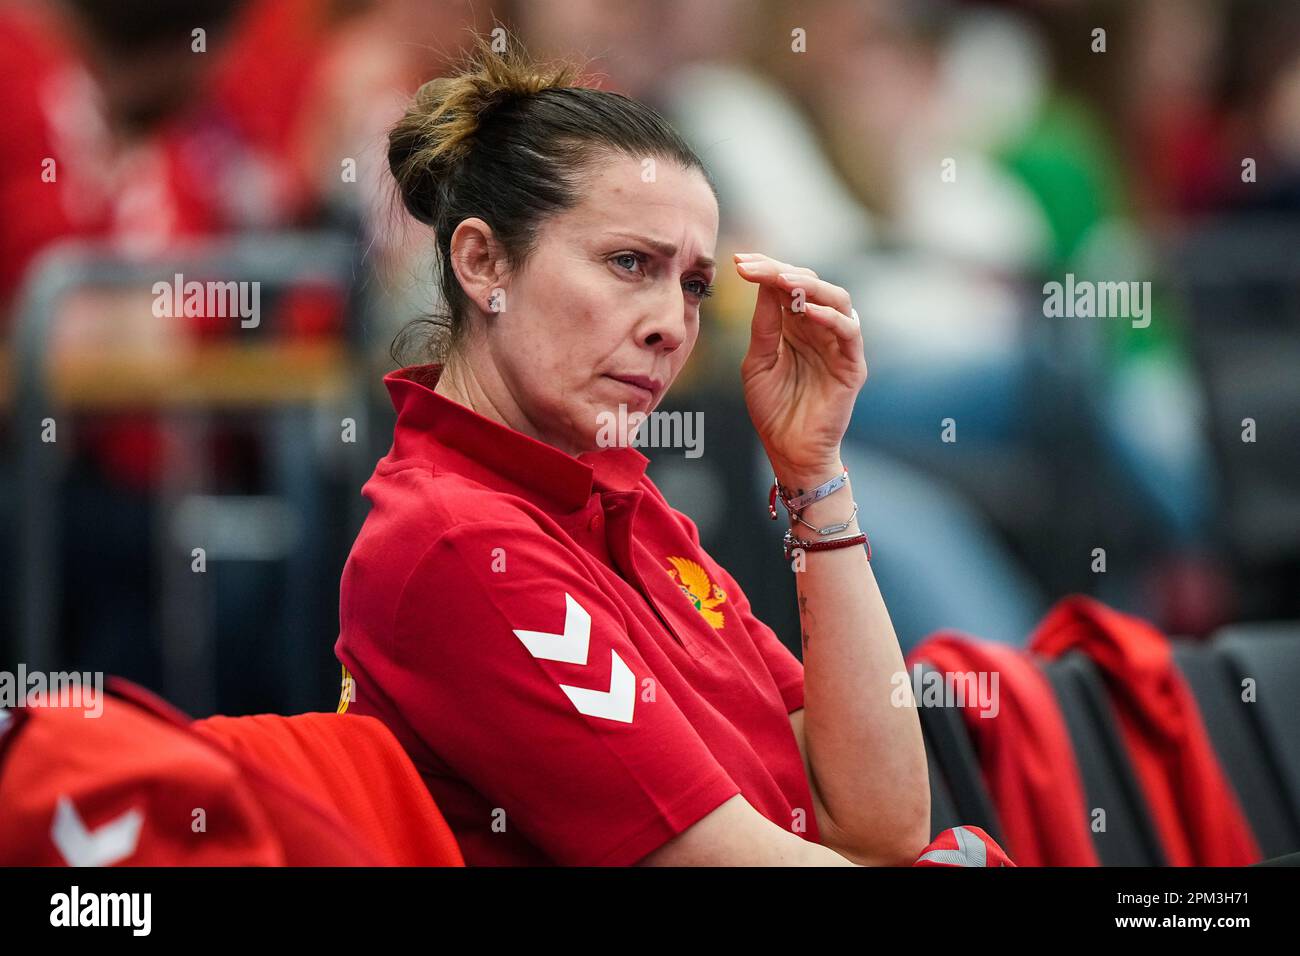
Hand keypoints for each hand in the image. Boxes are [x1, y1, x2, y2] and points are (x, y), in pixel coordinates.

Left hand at [734, 252, 866, 484]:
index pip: (786, 286)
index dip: (766, 270)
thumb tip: (763, 285)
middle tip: (754, 267)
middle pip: (810, 284)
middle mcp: (819, 328)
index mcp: (795, 326)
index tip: (739, 261)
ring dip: (811, 286)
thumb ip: (764, 326)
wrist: (789, 451)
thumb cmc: (773, 409)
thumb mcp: (758, 362)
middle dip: (781, 271)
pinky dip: (832, 318)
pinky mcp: (852, 364)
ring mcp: (838, 344)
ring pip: (837, 299)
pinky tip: (809, 312)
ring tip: (783, 280)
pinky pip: (849, 332)